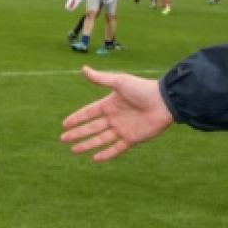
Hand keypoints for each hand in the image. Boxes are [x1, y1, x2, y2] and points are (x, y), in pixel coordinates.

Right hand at [60, 66, 174, 161]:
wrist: (164, 102)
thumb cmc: (142, 89)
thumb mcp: (119, 82)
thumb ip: (101, 79)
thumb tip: (83, 68)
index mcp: (110, 104)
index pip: (89, 112)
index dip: (77, 118)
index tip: (64, 125)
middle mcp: (114, 117)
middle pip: (92, 128)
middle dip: (77, 133)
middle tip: (63, 139)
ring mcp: (122, 129)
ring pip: (100, 139)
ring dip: (87, 145)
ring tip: (74, 150)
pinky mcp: (132, 139)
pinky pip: (116, 149)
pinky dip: (106, 154)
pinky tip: (94, 159)